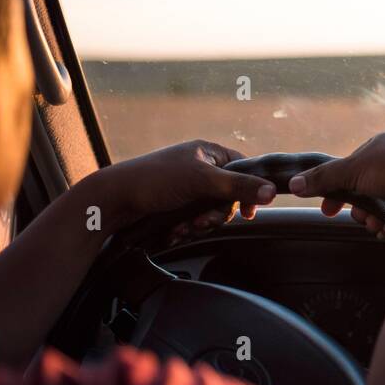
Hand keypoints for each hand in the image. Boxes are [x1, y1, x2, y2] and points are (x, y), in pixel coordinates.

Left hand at [82, 140, 275, 240]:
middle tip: (203, 221)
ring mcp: (188, 188)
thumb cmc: (154, 180)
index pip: (244, 169)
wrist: (113, 200)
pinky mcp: (176, 205)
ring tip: (183, 227)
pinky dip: (187, 229)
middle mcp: (200, 168)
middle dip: (216, 214)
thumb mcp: (202, 180)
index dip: (249, 190)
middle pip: (229, 196)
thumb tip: (272, 191)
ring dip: (199, 224)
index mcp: (208, 153)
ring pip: (211, 212)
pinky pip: (195, 220)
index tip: (249, 211)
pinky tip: (175, 231)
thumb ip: (238, 186)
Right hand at [288, 131, 384, 234]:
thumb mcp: (352, 171)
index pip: (353, 169)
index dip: (338, 191)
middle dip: (360, 209)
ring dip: (375, 218)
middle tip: (360, 220)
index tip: (328, 211)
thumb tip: (293, 184)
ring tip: (378, 225)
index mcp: (384, 144)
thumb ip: (323, 178)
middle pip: (368, 190)